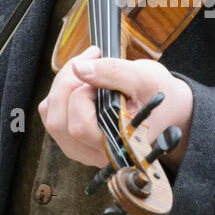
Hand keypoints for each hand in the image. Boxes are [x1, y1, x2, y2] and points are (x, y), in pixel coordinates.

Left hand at [38, 45, 192, 171]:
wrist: (164, 105)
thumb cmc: (159, 95)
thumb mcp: (144, 78)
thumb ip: (113, 72)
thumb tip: (78, 68)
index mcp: (115, 147)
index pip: (80, 127)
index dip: (82, 93)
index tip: (101, 68)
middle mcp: (95, 154)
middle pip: (59, 122)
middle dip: (68, 83)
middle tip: (93, 60)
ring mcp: (80, 148)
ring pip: (51, 116)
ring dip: (62, 84)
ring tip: (88, 67)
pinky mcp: (71, 137)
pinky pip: (50, 113)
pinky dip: (59, 90)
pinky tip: (81, 79)